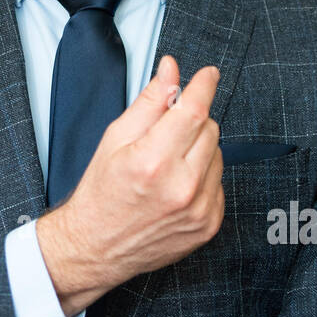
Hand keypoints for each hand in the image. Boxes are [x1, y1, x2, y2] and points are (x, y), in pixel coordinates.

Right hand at [36, 54, 224, 315]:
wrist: (96, 247)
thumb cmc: (101, 192)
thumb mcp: (115, 139)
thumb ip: (149, 102)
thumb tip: (171, 70)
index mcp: (153, 161)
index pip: (194, 111)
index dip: (203, 86)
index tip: (208, 74)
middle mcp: (181, 187)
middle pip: (210, 129)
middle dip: (192, 121)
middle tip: (166, 133)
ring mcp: (199, 209)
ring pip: (218, 154)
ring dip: (199, 149)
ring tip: (168, 164)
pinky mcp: (209, 225)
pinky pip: (219, 182)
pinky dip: (203, 176)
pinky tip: (177, 185)